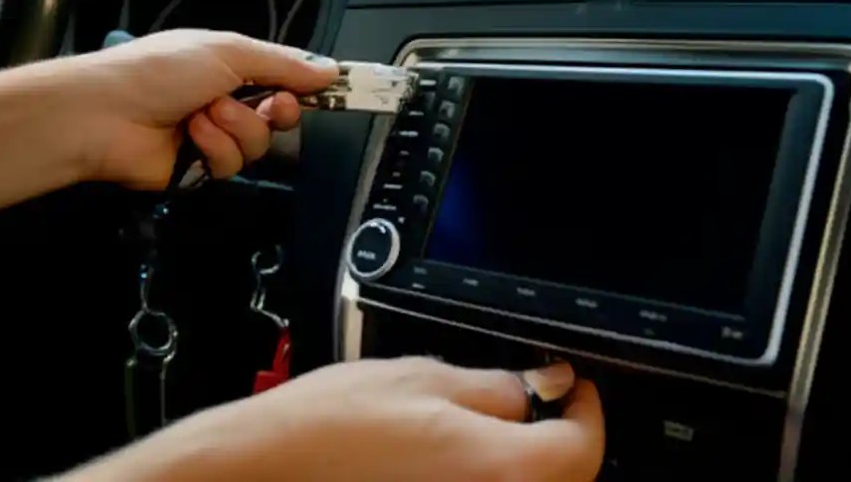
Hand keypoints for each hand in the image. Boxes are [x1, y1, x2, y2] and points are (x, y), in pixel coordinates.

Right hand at [63, 357, 604, 481]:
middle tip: (537, 406)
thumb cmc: (329, 426)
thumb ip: (495, 387)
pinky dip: (485, 481)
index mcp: (498, 466)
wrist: (264, 471)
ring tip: (490, 432)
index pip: (582, 447)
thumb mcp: (422, 378)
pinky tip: (455, 462)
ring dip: (525, 465)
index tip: (571, 387)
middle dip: (561, 442)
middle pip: (564, 480)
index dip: (586, 411)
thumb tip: (541, 384)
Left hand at [68, 29, 338, 188]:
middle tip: (269, 104)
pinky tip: (191, 136)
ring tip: (204, 114)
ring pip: (258, 144)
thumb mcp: (229, 52)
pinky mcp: (198, 169)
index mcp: (230, 65)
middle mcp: (224, 100)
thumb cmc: (159, 70)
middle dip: (276, 111)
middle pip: (279, 117)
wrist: (104, 113)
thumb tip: (330, 69)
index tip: (332, 92)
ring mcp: (211, 136)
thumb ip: (283, 63)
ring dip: (237, 128)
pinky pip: (231, 166)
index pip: (284, 78)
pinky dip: (215, 149)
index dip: (306, 87)